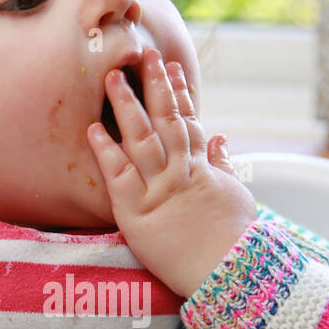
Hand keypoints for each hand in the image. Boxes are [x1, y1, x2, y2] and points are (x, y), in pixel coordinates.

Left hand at [86, 48, 258, 298]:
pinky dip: (106, 151)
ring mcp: (159, 190)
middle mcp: (180, 172)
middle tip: (142, 55)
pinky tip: (93, 129)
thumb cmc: (233, 242)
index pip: (190, 122)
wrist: (226, 274)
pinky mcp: (137, 212)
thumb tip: (220, 138)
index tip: (171, 68)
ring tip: (111, 78)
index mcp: (203, 169)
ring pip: (141, 139)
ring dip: (126, 106)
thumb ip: (223, 165)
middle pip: (165, 120)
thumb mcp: (235, 198)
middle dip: (153, 86)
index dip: (179, 94)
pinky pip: (118, 176)